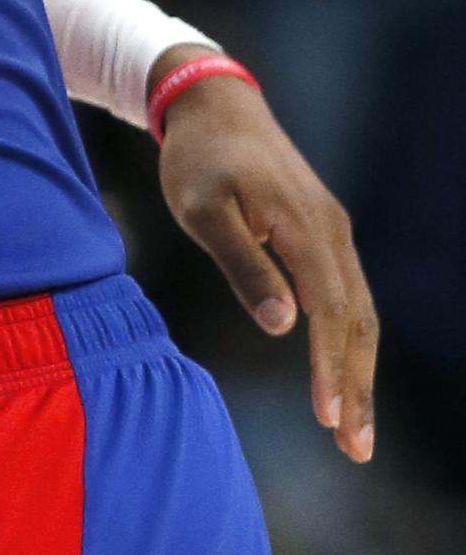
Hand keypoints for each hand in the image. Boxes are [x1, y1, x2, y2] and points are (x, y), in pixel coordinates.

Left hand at [155, 61, 376, 461]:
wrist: (213, 106)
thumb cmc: (196, 159)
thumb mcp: (202, 209)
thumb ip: (242, 264)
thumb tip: (283, 326)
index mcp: (305, 230)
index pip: (331, 311)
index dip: (333, 367)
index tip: (329, 417)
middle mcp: (332, 235)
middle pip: (358, 323)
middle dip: (358, 387)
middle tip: (356, 448)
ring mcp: (334, 235)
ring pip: (360, 314)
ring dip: (359, 372)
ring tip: (352, 430)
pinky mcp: (325, 236)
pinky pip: (348, 298)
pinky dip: (350, 342)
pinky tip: (342, 376)